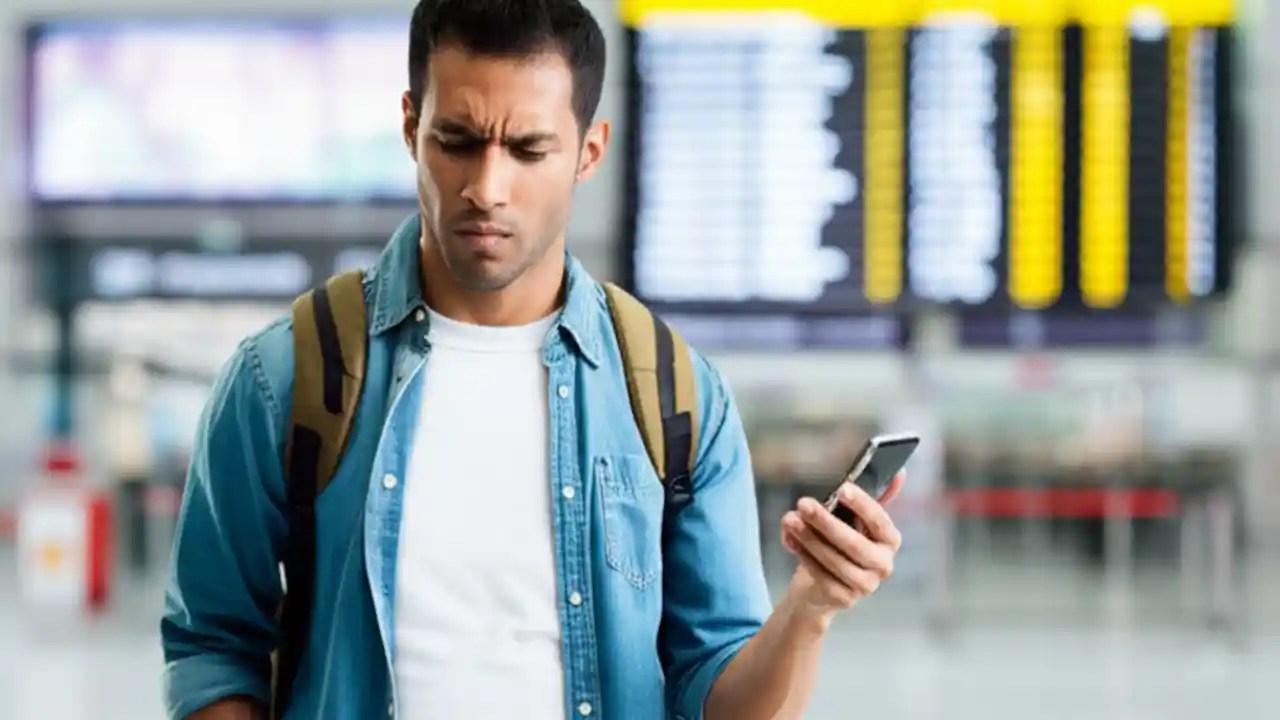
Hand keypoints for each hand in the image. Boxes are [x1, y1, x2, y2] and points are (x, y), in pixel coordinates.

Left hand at [779, 473, 903, 619]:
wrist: (820, 587)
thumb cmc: (838, 545)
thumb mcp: (853, 520)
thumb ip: (870, 498)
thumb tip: (899, 472)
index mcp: (890, 540)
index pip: (879, 521)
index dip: (862, 505)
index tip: (842, 489)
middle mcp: (883, 564)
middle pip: (854, 544)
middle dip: (826, 522)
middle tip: (804, 504)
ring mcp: (866, 585)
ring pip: (835, 560)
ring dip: (810, 538)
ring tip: (790, 520)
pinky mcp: (845, 598)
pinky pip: (821, 575)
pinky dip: (803, 555)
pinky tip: (790, 539)